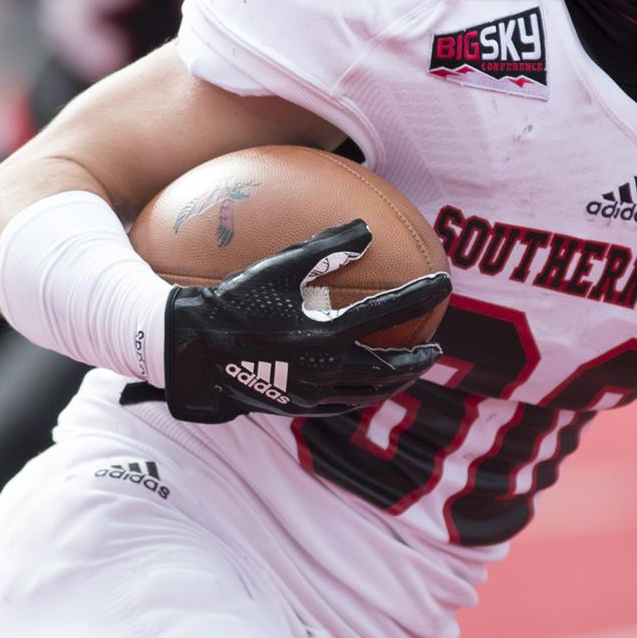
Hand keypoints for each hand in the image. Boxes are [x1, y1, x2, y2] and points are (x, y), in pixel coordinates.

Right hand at [163, 219, 451, 422]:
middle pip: (388, 368)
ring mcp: (312, 394)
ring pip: (369, 393)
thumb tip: (366, 230)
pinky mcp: (297, 408)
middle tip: (436, 348)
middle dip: (417, 359)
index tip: (444, 283)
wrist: (191, 352)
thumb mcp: (276, 267)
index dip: (420, 295)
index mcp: (323, 333)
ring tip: (410, 371)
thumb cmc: (231, 301)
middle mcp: (324, 369)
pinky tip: (368, 385)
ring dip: (396, 382)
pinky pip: (344, 405)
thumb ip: (324, 247)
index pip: (387, 313)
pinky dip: (365, 395)